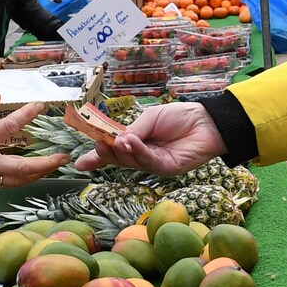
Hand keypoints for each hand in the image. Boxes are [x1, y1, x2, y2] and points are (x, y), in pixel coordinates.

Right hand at [0, 99, 68, 188]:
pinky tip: (32, 172)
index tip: (40, 106)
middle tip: (64, 157)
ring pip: (18, 180)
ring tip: (54, 166)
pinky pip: (8, 183)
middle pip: (24, 168)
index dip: (26, 115)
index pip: (9, 127)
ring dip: (39, 173)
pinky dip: (24, 178)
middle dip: (46, 163)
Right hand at [72, 101, 224, 174]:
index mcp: (137, 142)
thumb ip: (134, 129)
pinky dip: (139, 152)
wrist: (207, 121)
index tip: (80, 163)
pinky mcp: (168, 169)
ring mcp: (155, 164)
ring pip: (132, 162)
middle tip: (99, 145)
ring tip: (118, 140)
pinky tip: (132, 142)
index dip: (97, 157)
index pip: (114, 151)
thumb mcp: (150, 118)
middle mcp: (143, 156)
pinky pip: (149, 162)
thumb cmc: (179, 117)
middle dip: (107, 154)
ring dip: (123, 151)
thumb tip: (116, 140)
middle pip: (119, 160)